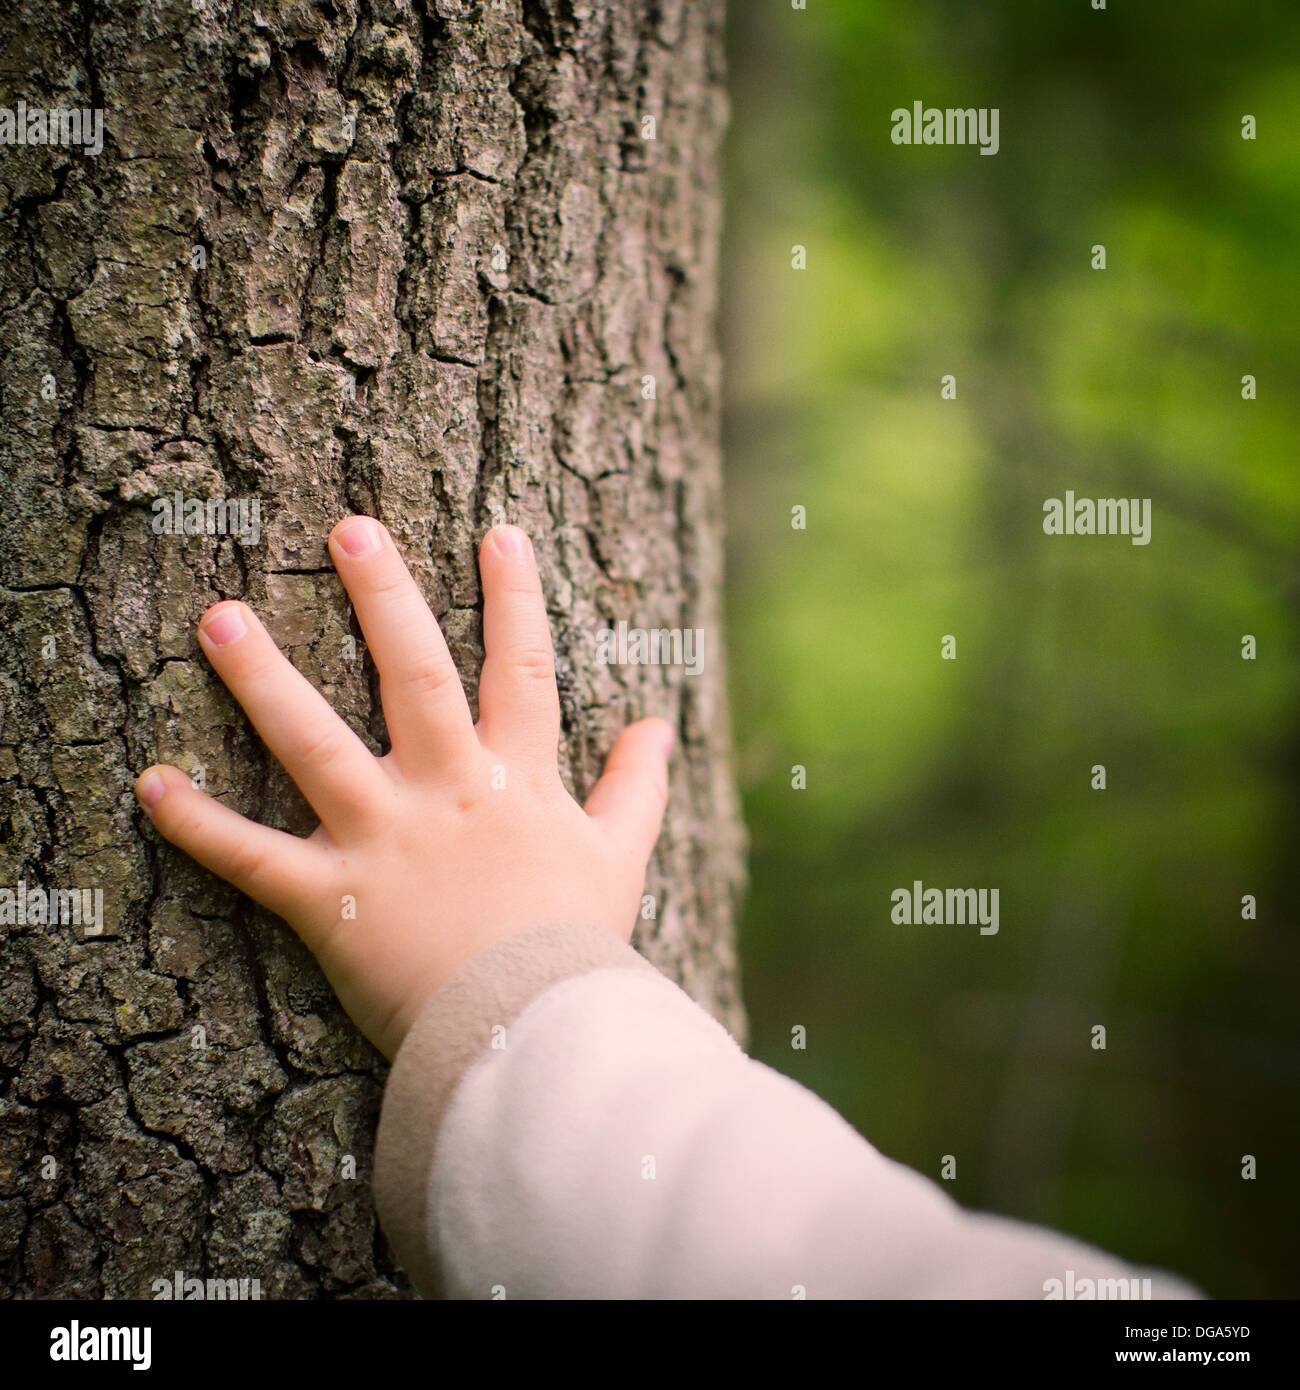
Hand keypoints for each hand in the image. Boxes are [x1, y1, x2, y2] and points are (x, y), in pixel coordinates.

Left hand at [134, 517, 673, 1059]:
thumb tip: (659, 725)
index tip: (500, 532)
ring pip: (315, 744)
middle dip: (384, 597)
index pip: (521, 670)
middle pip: (415, 676)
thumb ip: (636, 786)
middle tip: (348, 529)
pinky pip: (253, 856)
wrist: (532, 1034)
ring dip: (265, 679)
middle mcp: (446, 791)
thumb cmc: (575, 945)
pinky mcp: (330, 897)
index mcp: (515, 779)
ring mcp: (383, 840)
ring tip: (219, 617)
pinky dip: (199, 824)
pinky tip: (149, 781)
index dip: (515, 598)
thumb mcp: (618, 858)